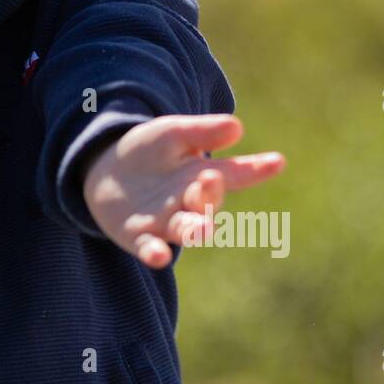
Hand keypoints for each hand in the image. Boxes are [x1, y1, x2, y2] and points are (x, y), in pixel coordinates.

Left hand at [82, 114, 284, 268]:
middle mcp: (189, 204)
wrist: (106, 170)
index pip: (235, 173)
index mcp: (203, 176)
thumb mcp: (173, 133)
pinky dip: (155, 253)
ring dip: (195, 231)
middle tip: (211, 178)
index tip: (278, 161)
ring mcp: (165, 223)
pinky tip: (159, 255)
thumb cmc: (149, 151)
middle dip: (211, 194)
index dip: (256, 168)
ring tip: (204, 229)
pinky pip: (149, 249)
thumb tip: (237, 127)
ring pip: (186, 231)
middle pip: (208, 204)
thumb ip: (202, 132)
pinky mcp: (137, 237)